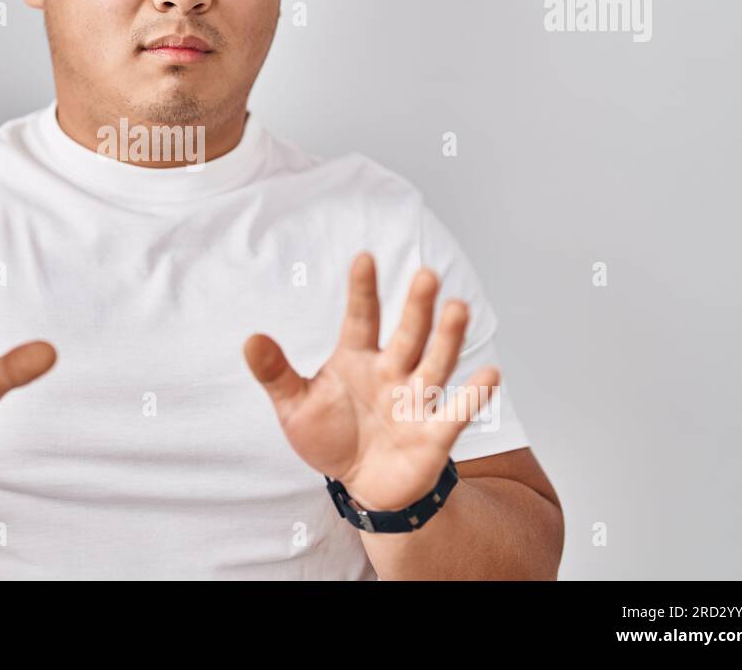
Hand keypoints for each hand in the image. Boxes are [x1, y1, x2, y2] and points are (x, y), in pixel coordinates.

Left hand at [244, 254, 498, 511]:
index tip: (364, 257)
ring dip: (447, 338)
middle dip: (416, 306)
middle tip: (426, 274)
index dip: (362, 290)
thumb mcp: (294, 406)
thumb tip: (251, 339)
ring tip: (458, 307)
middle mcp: (392, 372)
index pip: (361, 318)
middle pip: (407, 334)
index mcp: (356, 359)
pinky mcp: (433, 435)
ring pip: (435, 364)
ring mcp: (415, 401)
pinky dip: (473, 396)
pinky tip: (490, 373)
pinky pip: (455, 414)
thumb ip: (276, 373)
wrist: (361, 485)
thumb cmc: (329, 437)